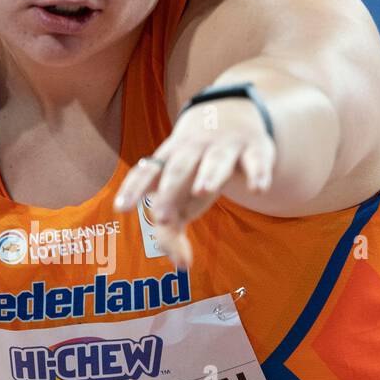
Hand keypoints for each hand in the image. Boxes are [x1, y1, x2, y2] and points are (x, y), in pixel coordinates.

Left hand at [112, 98, 276, 268]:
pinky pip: (256, 159)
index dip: (133, 189)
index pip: (147, 172)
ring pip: (216, 158)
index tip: (121, 208)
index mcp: (169, 159)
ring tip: (202, 190)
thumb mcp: (181, 194)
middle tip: (162, 216)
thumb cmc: (197, 168)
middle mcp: (194, 149)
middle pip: (179, 165)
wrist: (232, 114)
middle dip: (170, 188)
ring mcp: (225, 147)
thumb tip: (181, 265)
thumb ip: (172, 230)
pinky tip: (257, 189)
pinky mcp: (255, 148)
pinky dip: (258, 172)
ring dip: (209, 173)